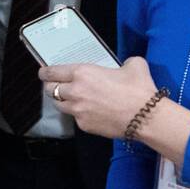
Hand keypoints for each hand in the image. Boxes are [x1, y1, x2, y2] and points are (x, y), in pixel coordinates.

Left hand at [38, 57, 157, 138]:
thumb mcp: (133, 65)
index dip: (45, 72)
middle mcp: (75, 92)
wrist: (146, 117)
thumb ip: (123, 63)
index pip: (52, 72)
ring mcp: (78, 111)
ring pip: (60, 105)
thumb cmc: (139, 89)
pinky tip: (90, 112)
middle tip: (58, 86)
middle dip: (52, 87)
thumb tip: (124, 66)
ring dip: (63, 101)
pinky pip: (75, 118)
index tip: (43, 72)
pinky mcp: (84, 125)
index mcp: (82, 73)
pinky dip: (79, 114)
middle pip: (51, 90)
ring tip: (72, 99)